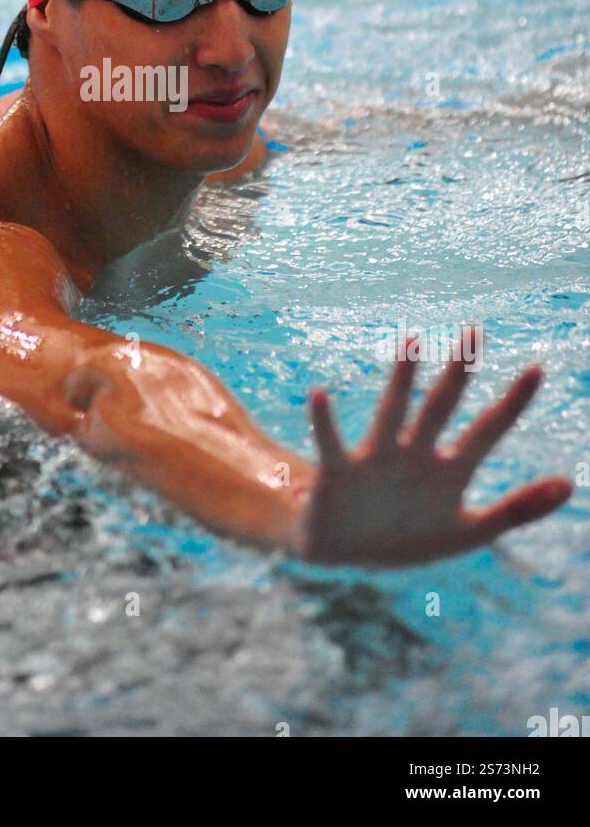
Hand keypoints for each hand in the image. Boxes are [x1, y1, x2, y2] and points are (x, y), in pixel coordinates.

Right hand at [293, 327, 571, 567]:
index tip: (537, 368)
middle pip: (442, 409)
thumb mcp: (469, 531)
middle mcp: (415, 455)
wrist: (345, 553)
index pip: (487, 431)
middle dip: (460, 374)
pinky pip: (331, 443)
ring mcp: (377, 459)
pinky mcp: (339, 472)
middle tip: (474, 331)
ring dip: (402, 381)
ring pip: (392, 413)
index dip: (512, 404)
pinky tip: (319, 393)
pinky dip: (325, 421)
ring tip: (411, 342)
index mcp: (449, 470)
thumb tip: (570, 485)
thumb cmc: (409, 535)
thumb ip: (517, 509)